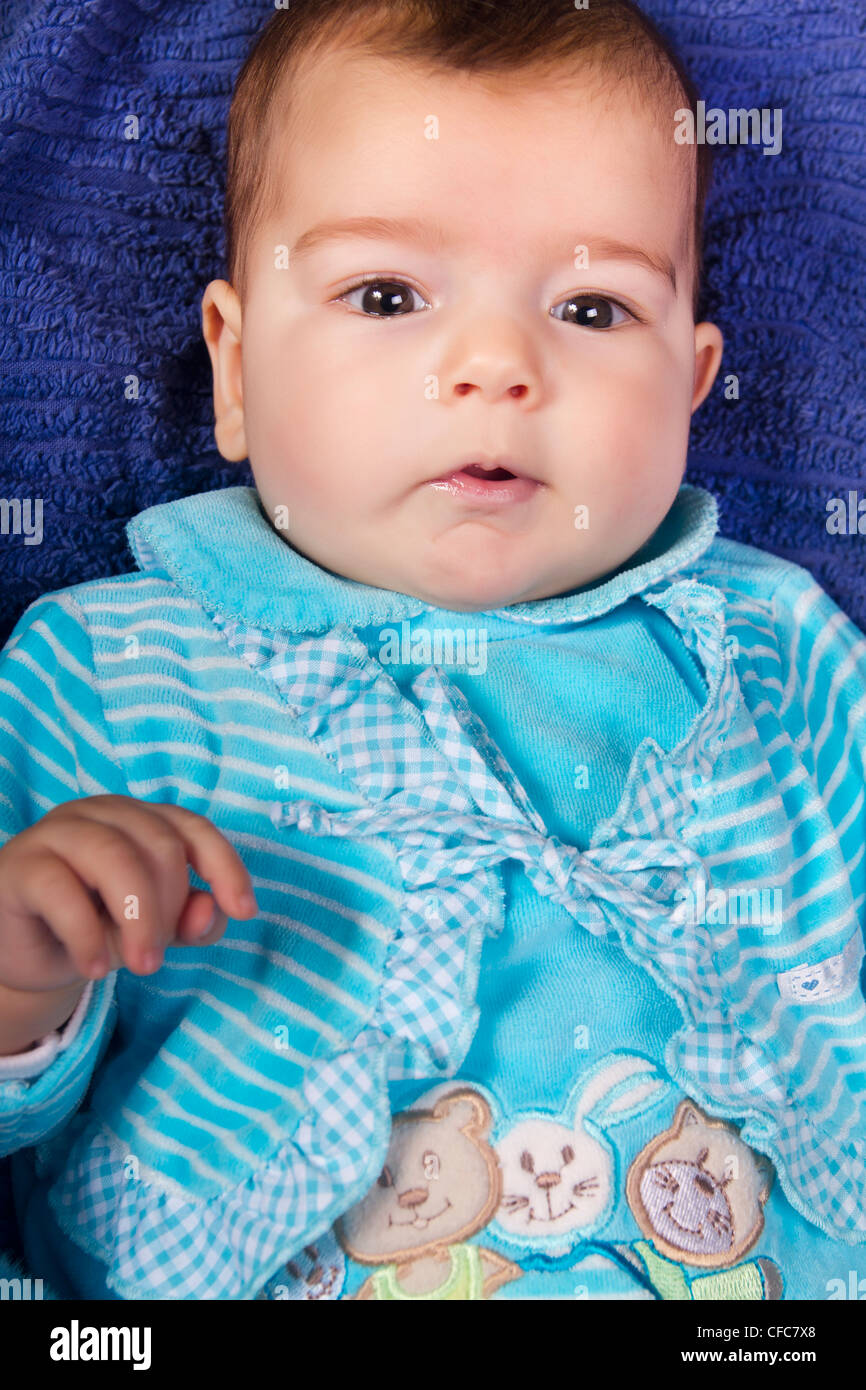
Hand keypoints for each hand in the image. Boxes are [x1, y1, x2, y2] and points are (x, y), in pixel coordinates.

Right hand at [0, 795, 256, 992]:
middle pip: (159, 846)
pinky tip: (95, 968)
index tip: (245, 911)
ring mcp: (57, 832)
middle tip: (157, 961)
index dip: (224, 867)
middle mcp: (101, 814)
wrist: (21, 951)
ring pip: (114, 857)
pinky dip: (87, 933)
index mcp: (140, 819)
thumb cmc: (94, 928)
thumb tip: (213, 913)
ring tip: (143, 966)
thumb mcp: (151, 930)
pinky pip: (61, 889)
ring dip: (139, 918)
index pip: (193, 829)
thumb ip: (190, 922)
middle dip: (170, 909)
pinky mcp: (20, 864)